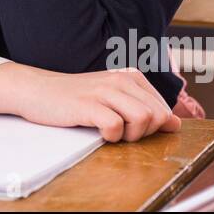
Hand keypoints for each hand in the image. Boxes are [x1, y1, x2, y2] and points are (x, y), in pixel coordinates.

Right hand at [0, 63, 181, 141]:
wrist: (37, 90)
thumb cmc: (76, 98)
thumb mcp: (114, 98)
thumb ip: (144, 108)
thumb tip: (175, 123)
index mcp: (130, 77)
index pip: (163, 109)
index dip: (152, 127)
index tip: (129, 127)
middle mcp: (120, 80)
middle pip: (157, 115)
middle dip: (144, 133)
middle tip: (121, 132)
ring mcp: (103, 91)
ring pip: (143, 119)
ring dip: (130, 135)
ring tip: (113, 133)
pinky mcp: (87, 105)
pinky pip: (115, 126)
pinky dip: (111, 136)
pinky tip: (99, 132)